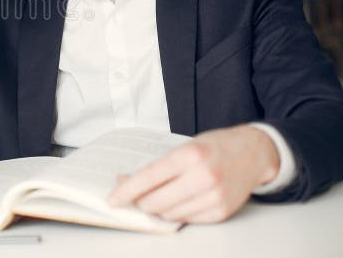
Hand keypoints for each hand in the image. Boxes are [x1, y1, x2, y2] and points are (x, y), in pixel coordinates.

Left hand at [107, 125, 279, 223]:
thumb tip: (127, 181)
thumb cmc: (214, 146)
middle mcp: (203, 177)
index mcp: (190, 155)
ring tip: (158, 196)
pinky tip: (177, 202)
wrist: (254, 152)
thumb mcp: (184, 147)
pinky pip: (188, 219)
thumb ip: (157, 166)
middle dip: (140, 202)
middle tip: (135, 197)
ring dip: (158, 209)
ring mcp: (215, 196)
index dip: (127, 190)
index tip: (113, 199)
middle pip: (156, 201)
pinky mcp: (222, 212)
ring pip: (170, 214)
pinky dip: (176, 213)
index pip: (148, 177)